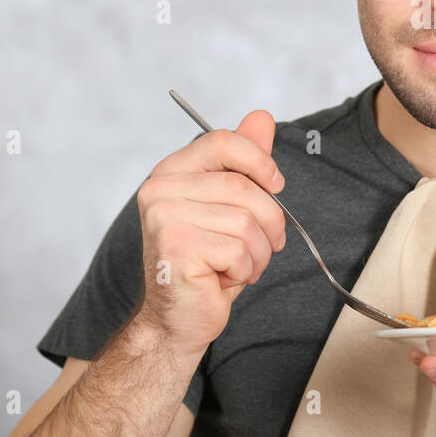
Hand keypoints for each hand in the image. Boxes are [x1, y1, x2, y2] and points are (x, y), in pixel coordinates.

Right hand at [133, 111, 286, 360]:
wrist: (178, 319)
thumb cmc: (207, 262)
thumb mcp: (231, 206)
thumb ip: (244, 162)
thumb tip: (261, 117)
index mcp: (171, 171)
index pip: (223, 141)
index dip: (259, 160)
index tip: (276, 185)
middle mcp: (159, 190)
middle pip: (244, 187)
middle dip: (269, 222)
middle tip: (263, 245)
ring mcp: (163, 218)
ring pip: (247, 221)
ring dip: (259, 252)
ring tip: (240, 265)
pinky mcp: (175, 248)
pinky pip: (239, 250)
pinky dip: (246, 270)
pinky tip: (224, 279)